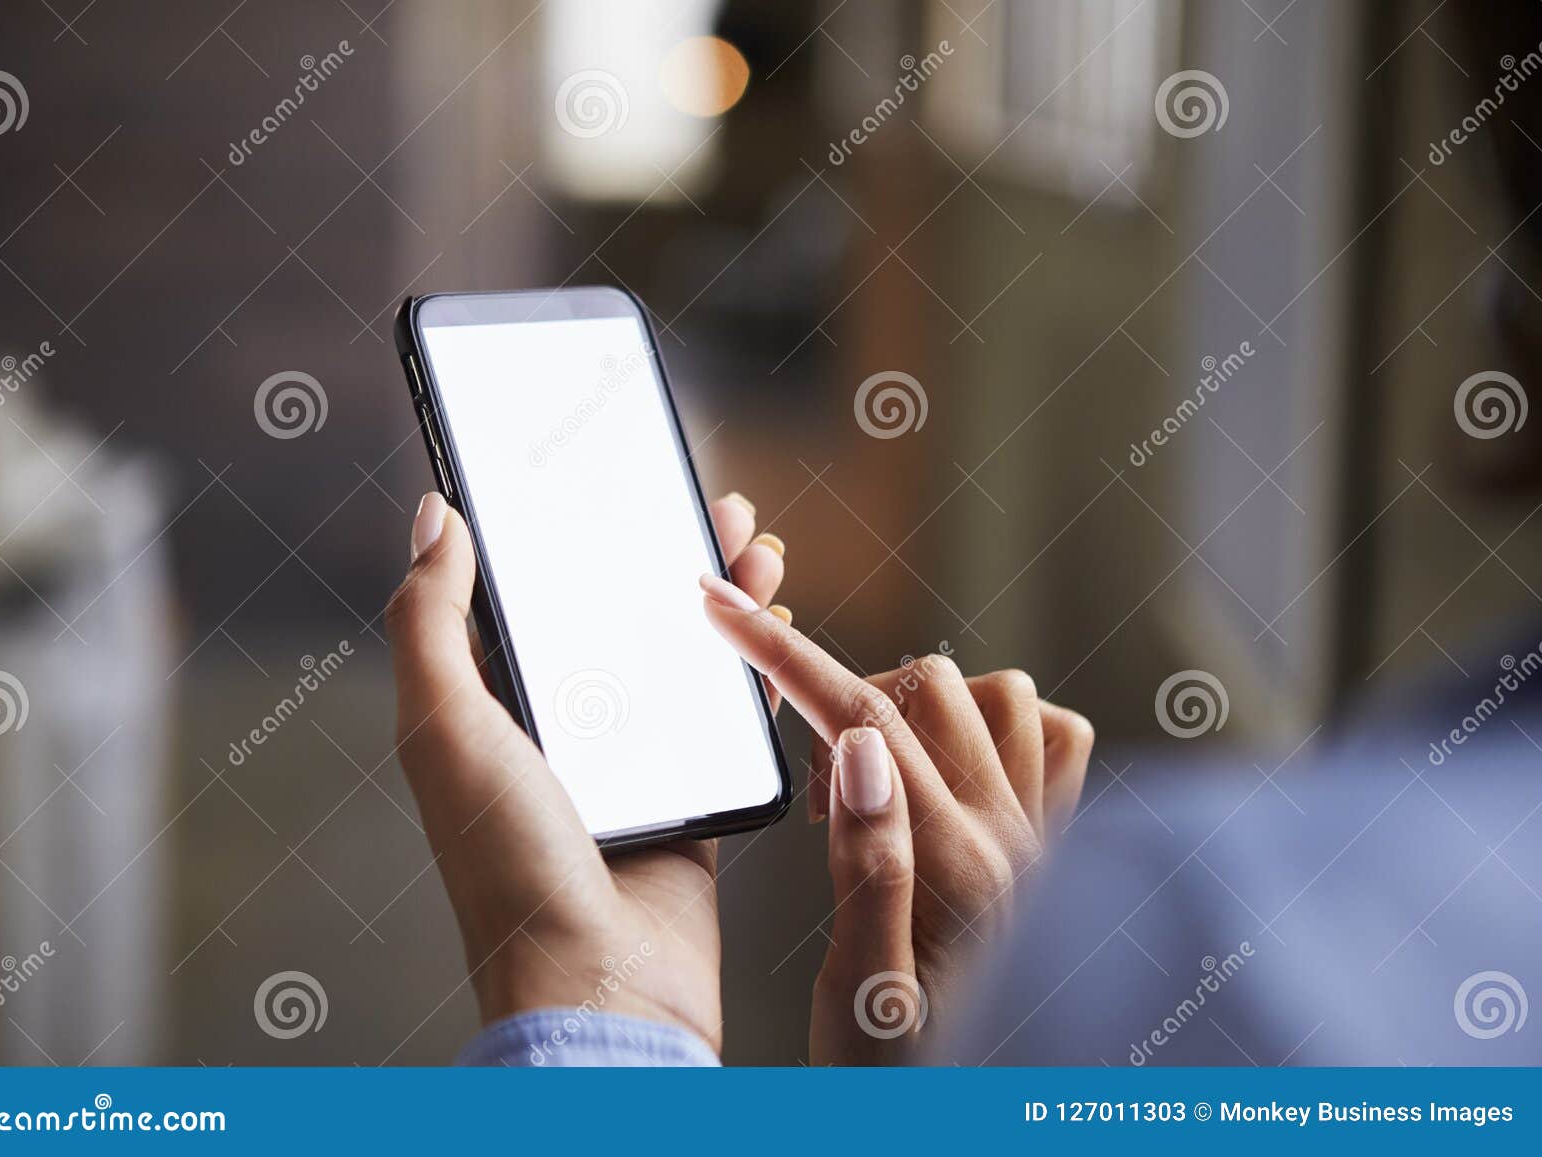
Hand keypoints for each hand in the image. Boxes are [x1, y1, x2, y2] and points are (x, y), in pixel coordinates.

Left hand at [387, 490, 785, 1052]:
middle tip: (692, 500)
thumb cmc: (508, 867)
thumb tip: (433, 517)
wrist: (600, 985)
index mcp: (489, 711)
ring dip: (712, 598)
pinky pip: (723, 717)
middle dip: (653, 555)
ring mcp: (626, 767)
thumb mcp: (448, 728)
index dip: (561, 537)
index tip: (596, 480)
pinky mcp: (688, 798)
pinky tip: (774, 626)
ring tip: (749, 543)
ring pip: (673, 657)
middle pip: (611, 618)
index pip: (525, 599)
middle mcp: (556, 734)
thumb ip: (431, 621)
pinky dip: (750, 669)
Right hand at [698, 575, 1092, 1063]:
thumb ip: (867, 867)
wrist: (993, 1116)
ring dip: (920, 706)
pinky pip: (1052, 736)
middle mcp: (1016, 840)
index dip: (780, 653)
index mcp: (955, 870)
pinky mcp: (1058, 845)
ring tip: (875, 782)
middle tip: (807, 791)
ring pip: (992, 692)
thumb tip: (857, 744)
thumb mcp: (864, 999)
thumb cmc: (915, 1081)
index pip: (859, 716)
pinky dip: (1001, 728)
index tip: (720, 606)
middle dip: (839, 693)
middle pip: (920, 685)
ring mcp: (1046, 838)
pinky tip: (953, 775)